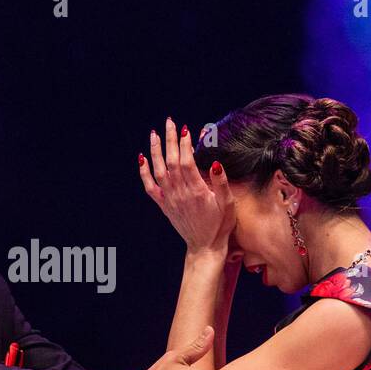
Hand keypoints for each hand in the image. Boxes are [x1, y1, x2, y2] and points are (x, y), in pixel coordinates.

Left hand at [138, 117, 235, 255]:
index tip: (186, 129)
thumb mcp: (228, 204)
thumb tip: (215, 162)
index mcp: (197, 191)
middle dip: (170, 140)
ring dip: (155, 151)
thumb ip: (221, 183)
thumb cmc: (220, 225)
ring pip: (159, 171)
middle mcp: (180, 193)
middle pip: (171, 161)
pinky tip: (142, 158)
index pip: (187, 161)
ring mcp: (170, 199)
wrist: (205, 247)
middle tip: (170, 122)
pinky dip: (144, 172)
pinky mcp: (164, 205)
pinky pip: (150, 187)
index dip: (185, 144)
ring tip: (154, 134)